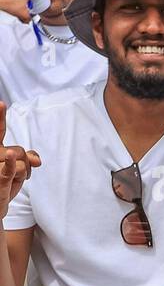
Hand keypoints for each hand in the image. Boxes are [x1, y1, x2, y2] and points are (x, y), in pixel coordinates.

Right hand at [0, 103, 41, 221]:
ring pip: (19, 160)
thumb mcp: (18, 168)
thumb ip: (27, 157)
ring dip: (25, 173)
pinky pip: (9, 169)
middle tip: (24, 172)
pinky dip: (13, 164)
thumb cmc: (5, 183)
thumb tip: (37, 160)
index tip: (0, 103)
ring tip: (16, 181)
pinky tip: (11, 156)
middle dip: (25, 161)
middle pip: (18, 150)